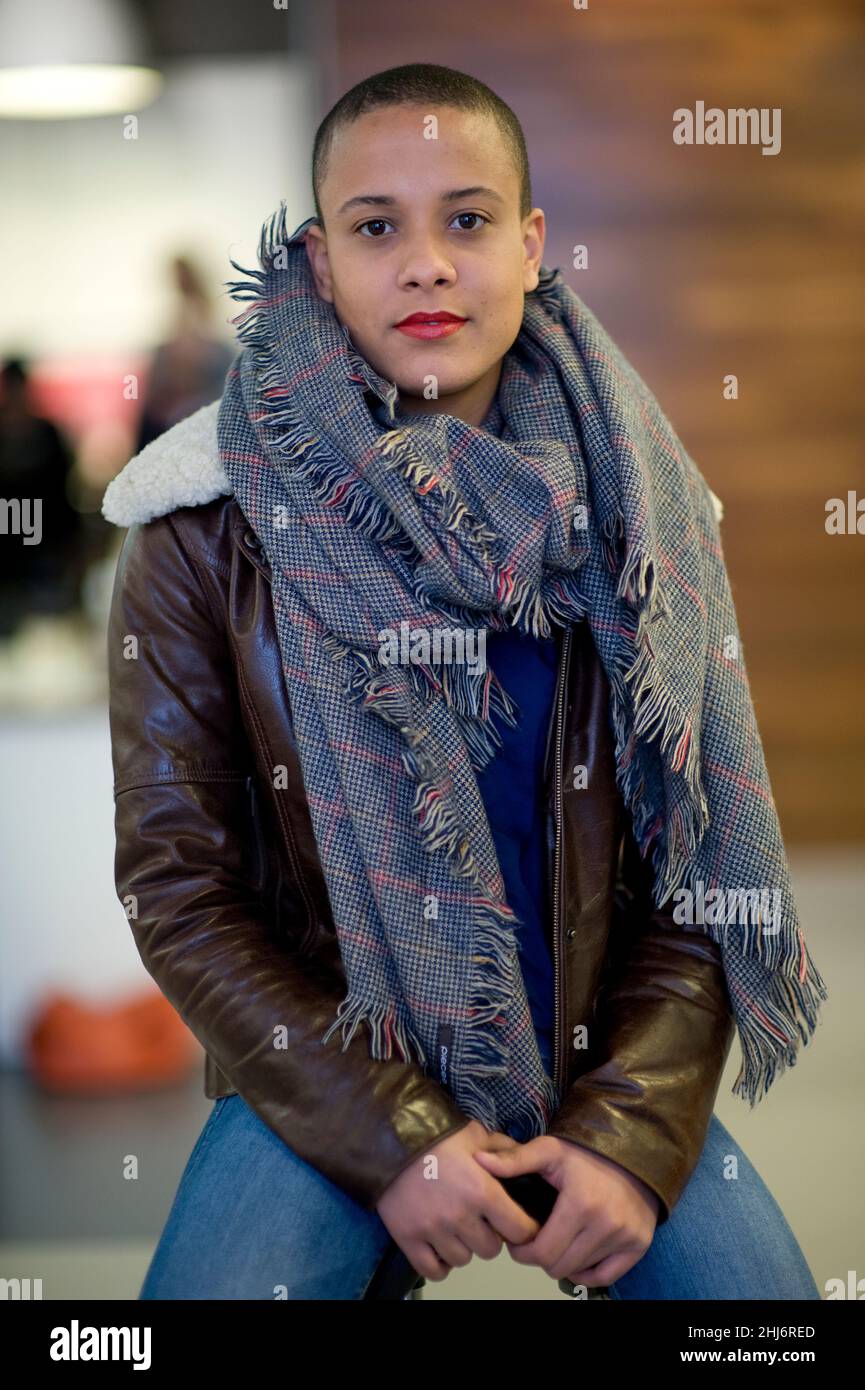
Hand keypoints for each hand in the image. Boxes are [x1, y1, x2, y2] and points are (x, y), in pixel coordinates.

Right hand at [375, 1119, 541, 1281]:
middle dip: (489, 1235)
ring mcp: (433, 1230)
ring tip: (456, 1227)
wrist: (390, 1138)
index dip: (522, 1227)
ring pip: (463, 1260)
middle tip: (480, 1219)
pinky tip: (440, 1245)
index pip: (519, 1230)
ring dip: (463, 1247)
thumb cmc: (436, 1134)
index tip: (516, 1222)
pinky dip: (440, 1263)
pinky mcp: (408, 1239)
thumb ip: (504, 1149)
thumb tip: (528, 1159)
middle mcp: (460, 1216)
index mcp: (482, 1190)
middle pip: (491, 1250)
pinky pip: (434, 1270)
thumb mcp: (475, 1134)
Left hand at [473, 1135, 658, 1286]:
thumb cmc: (587, 1154)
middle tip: (535, 1241)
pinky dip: (587, 1272)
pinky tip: (577, 1255)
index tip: (518, 1240)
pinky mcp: (638, 1246)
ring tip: (555, 1241)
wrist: (633, 1153)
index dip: (522, 1250)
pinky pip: (605, 1277)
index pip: (542, 1251)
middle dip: (539, 1256)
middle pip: (557, 1265)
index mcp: (580, 1203)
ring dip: (562, 1261)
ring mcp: (625, 1238)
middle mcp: (605, 1225)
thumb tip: (479, 1161)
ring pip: (578, 1271)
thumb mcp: (550, 1150)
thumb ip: (515, 1160)